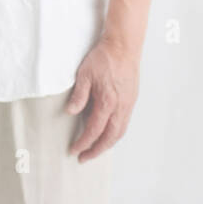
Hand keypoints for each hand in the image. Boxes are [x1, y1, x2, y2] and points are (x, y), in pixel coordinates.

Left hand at [66, 38, 139, 162]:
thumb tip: (71, 112)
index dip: (84, 142)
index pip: (94, 129)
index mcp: (108, 102)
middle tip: (84, 157)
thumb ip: (79, 95)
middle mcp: (121, 107)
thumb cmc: (103, 58)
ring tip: (95, 149)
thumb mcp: (84, 75)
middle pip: (110, 137)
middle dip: (97, 149)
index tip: (74, 150)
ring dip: (107, 143)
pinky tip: (107, 133)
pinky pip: (124, 123)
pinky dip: (115, 133)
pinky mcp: (131, 100)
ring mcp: (128, 104)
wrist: (123, 47)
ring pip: (119, 132)